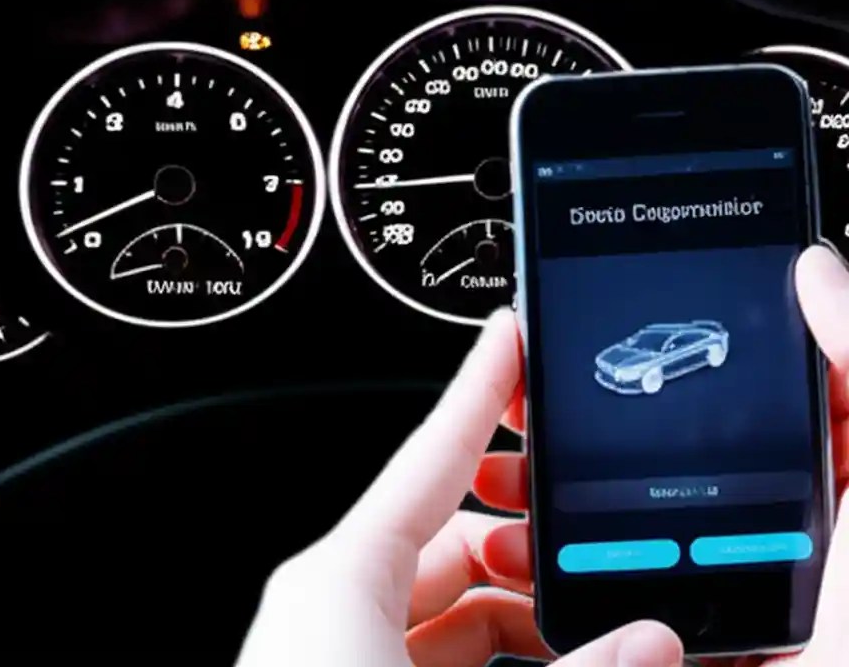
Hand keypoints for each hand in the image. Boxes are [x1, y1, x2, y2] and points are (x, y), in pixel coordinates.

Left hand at [235, 309, 683, 666]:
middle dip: (532, 544)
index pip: (427, 455)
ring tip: (596, 636)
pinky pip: (425, 648)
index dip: (477, 391)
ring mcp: (331, 648)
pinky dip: (486, 654)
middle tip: (607, 555)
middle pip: (449, 538)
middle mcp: (329, 603)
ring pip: (443, 602)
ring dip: (519, 612)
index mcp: (338, 577)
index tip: (510, 338)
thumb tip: (644, 644)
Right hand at [474, 245, 848, 665]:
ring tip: (504, 483)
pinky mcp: (679, 641)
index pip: (730, 403)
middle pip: (650, 460)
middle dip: (572, 433)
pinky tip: (516, 554)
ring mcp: (716, 588)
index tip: (588, 346)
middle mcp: (760, 531)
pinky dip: (550, 573)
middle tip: (522, 410)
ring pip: (613, 527)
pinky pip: (604, 595)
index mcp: (819, 487)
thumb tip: (817, 269)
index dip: (659, 372)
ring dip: (546, 502)